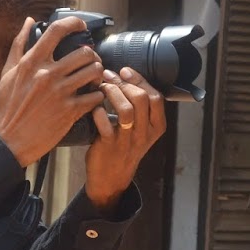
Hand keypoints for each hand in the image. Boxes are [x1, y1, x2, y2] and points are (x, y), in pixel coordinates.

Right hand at [0, 16, 105, 167]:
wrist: (10, 140)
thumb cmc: (8, 106)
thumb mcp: (8, 72)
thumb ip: (19, 44)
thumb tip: (29, 21)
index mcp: (31, 63)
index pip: (56, 31)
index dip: (73, 23)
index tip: (80, 26)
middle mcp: (47, 75)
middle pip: (84, 52)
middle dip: (92, 54)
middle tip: (91, 60)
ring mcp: (60, 93)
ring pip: (94, 72)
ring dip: (97, 72)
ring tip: (94, 77)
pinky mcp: (70, 111)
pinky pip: (95, 96)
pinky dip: (98, 95)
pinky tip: (93, 96)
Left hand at [84, 67, 167, 207]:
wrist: (111, 178)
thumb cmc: (124, 147)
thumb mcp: (141, 130)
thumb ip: (140, 107)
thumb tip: (125, 75)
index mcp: (156, 127)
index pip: (156, 97)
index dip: (140, 80)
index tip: (125, 71)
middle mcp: (144, 134)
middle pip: (142, 99)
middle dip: (124, 83)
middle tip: (109, 76)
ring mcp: (127, 141)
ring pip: (126, 110)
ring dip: (112, 93)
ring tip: (102, 86)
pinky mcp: (109, 146)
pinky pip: (105, 124)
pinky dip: (98, 110)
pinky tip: (94, 106)